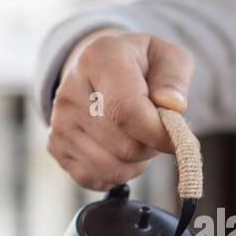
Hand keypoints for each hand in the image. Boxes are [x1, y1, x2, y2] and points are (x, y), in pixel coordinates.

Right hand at [48, 29, 194, 190]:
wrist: (99, 68)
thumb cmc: (140, 66)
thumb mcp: (167, 58)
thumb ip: (175, 78)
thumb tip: (173, 106)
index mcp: (101, 58)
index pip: (127, 110)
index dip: (157, 133)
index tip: (179, 139)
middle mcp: (71, 90)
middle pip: (123, 145)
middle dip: (151, 147)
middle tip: (156, 131)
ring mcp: (60, 121)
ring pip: (111, 167)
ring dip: (136, 162)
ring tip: (138, 138)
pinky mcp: (56, 146)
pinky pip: (96, 178)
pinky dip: (118, 172)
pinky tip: (120, 149)